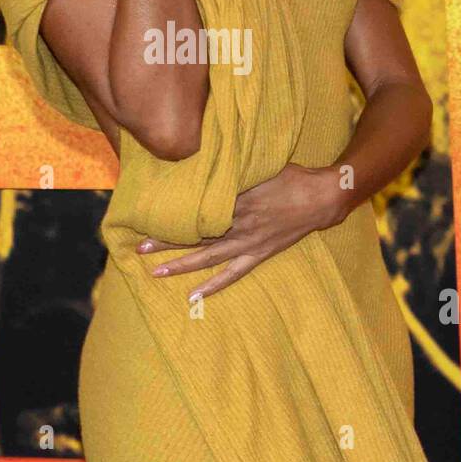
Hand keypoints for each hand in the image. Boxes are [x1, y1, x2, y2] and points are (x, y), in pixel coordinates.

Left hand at [135, 162, 349, 300]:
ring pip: (208, 256)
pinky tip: (194, 296)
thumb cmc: (291, 176)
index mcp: (235, 199)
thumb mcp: (259, 165)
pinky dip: (213, 286)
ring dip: (181, 265)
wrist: (321, 197)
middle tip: (139, 248)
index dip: (171, 214)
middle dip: (166, 241)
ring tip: (156, 272)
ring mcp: (248, 242)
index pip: (195, 210)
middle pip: (195, 234)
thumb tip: (205, 165)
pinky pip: (232, 273)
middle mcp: (237, 223)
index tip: (147, 216)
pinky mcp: (258, 253)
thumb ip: (232, 170)